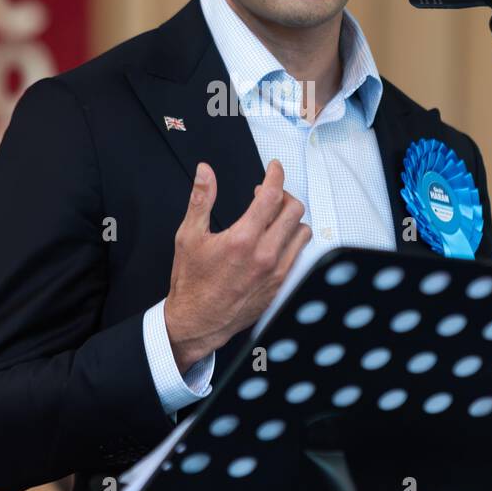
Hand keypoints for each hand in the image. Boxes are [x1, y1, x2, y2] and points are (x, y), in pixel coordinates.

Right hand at [163, 159, 310, 374]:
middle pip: (294, 210)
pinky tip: (274, 241)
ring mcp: (277, 272)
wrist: (198, 322)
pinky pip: (299, 254)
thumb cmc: (191, 282)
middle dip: (283, 194)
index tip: (274, 168)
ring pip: (302, 232)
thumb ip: (200, 199)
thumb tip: (205, 172)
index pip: (272, 196)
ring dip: (290, 218)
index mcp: (243, 239)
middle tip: (267, 194)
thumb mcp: (188, 236)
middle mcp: (265, 255)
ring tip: (272, 217)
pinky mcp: (281, 285)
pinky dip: (292, 241)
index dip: (276, 175)